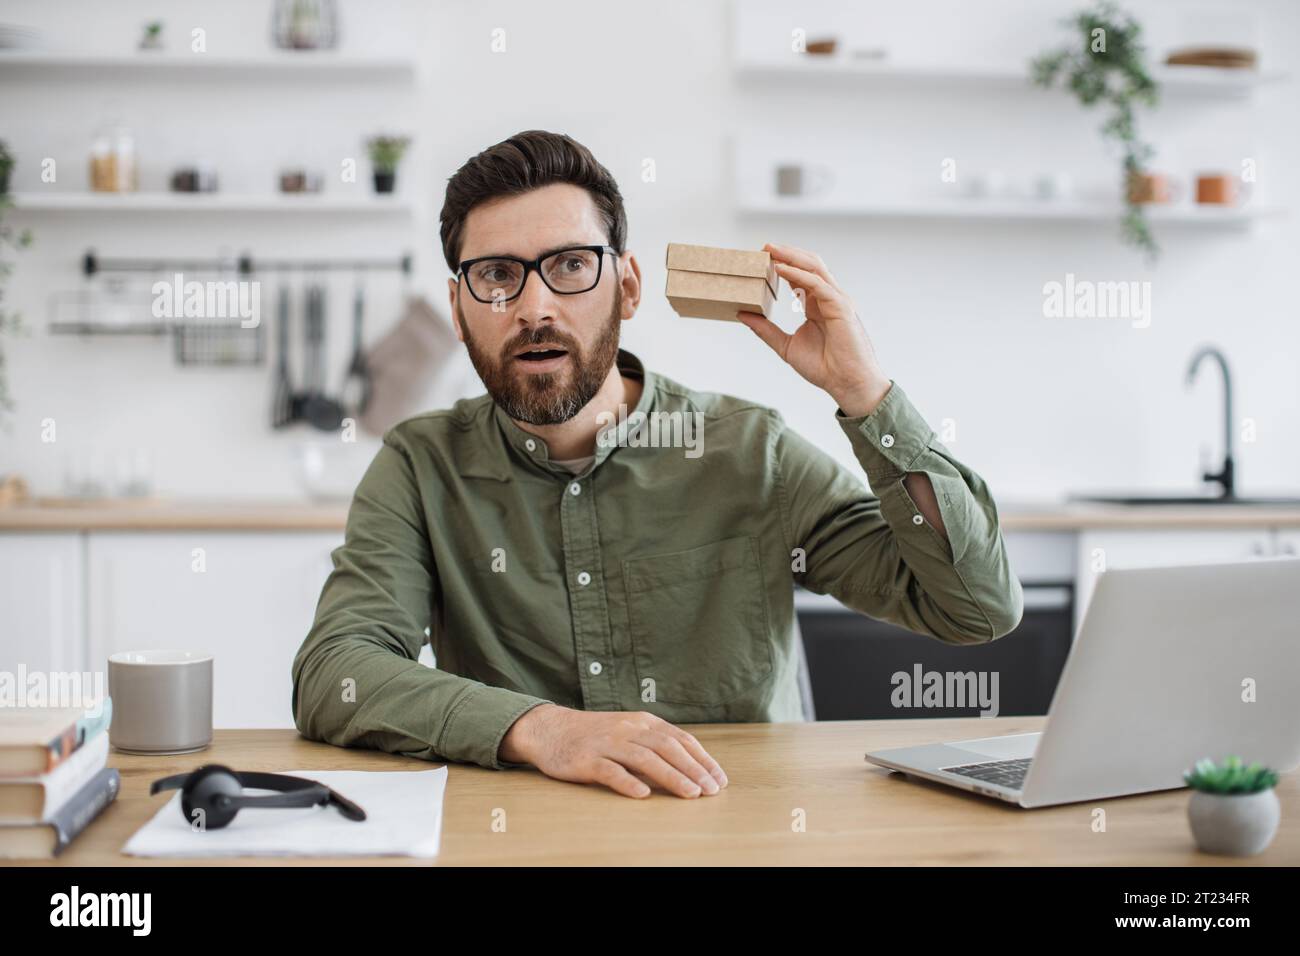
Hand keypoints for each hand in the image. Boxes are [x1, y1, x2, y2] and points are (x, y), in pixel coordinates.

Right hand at [498, 703, 727, 798]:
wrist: (550, 730)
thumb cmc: (595, 735)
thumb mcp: (629, 731)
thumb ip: (655, 744)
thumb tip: (690, 768)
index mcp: (642, 722)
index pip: (680, 739)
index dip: (702, 759)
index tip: (719, 779)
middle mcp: (628, 729)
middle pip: (667, 748)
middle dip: (693, 769)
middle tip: (711, 790)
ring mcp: (606, 743)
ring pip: (644, 758)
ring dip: (670, 776)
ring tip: (690, 794)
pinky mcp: (586, 759)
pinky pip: (609, 770)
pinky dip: (627, 781)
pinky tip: (642, 794)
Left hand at [737, 242, 890, 416]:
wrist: (847, 384)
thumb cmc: (824, 367)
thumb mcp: (785, 346)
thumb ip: (765, 329)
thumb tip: (742, 314)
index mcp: (817, 305)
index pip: (800, 275)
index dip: (782, 263)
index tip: (761, 257)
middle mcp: (828, 298)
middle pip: (808, 265)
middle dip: (787, 253)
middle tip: (764, 246)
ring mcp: (836, 300)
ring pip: (814, 267)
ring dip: (792, 256)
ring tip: (770, 250)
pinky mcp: (841, 306)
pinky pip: (817, 284)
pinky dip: (798, 274)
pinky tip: (781, 269)